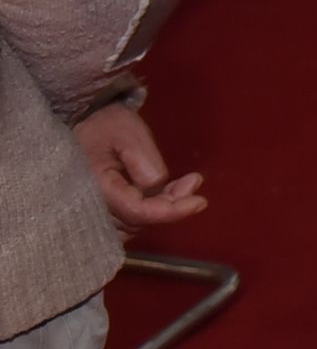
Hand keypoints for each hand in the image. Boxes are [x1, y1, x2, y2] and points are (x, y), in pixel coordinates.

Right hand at [73, 103, 205, 229]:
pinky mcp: (98, 210)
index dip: (171, 211)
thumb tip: (158, 189)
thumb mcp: (131, 137)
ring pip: (132, 225)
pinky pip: (124, 223)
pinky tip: (163, 196)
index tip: (200, 202)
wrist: (84, 122)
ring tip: (182, 186)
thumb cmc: (107, 126)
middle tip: (191, 183)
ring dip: (161, 210)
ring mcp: (91, 211)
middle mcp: (90, 207)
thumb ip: (146, 166)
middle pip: (137, 221)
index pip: (137, 212)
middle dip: (170, 206)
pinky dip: (147, 214)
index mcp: (97, 188)